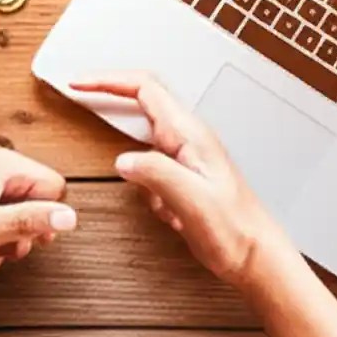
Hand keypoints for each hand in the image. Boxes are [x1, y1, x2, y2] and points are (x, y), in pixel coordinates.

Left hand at [0, 139, 75, 277]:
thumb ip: (31, 221)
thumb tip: (70, 217)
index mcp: (0, 162)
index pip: (52, 186)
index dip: (48, 219)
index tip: (34, 243)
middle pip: (32, 195)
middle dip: (25, 229)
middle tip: (10, 253)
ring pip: (12, 203)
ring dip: (7, 234)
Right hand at [71, 73, 293, 287]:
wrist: (257, 255)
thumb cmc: (235, 230)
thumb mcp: (193, 200)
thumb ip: (157, 174)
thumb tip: (123, 159)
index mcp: (189, 134)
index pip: (144, 88)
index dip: (107, 81)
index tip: (79, 84)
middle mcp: (187, 138)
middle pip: (141, 99)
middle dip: (109, 98)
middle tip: (80, 98)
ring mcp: (186, 155)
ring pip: (143, 135)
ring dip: (129, 150)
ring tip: (134, 178)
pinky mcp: (183, 174)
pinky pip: (150, 165)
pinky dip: (143, 181)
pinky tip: (160, 209)